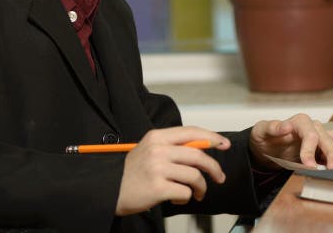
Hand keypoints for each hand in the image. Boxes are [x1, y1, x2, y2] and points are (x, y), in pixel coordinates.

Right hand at [115, 126, 230, 215]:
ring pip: (195, 176)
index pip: (191, 132)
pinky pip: (185, 193)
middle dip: (214, 168)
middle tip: (219, 177)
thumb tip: (203, 147)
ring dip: (201, 188)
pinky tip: (178, 200)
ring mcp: (157, 169)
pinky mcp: (157, 188)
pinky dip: (186, 198)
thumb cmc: (133, 172)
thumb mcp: (150, 149)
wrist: (109, 190)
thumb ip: (173, 146)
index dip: (212, 138)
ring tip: (196, 193)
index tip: (224, 144)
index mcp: (157, 137)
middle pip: (198, 156)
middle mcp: (158, 150)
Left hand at [249, 113, 332, 169]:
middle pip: (328, 139)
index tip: (308, 165)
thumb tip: (286, 126)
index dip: (310, 150)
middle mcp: (314, 127)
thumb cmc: (265, 138)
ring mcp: (322, 136)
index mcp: (299, 122)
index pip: (310, 134)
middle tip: (327, 172)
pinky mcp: (326, 146)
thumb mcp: (260, 132)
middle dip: (330, 155)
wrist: (266, 148)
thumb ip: (270, 127)